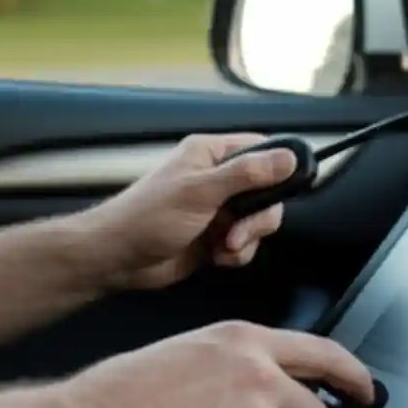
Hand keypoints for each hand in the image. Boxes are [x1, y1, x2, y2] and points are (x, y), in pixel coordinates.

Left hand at [89, 134, 296, 290]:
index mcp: (211, 154)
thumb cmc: (151, 216)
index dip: (279, 168)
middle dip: (259, 217)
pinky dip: (237, 253)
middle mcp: (217, 178)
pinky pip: (244, 243)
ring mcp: (217, 209)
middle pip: (266, 191)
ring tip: (224, 249)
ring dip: (248, 239)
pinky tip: (218, 259)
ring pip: (258, 221)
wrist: (117, 258)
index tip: (287, 189)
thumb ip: (247, 174)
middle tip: (240, 232)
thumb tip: (290, 157)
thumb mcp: (201, 191)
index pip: (261, 149)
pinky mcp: (214, 237)